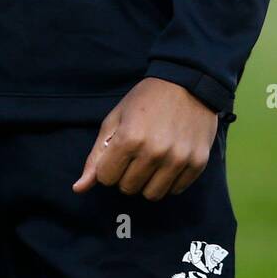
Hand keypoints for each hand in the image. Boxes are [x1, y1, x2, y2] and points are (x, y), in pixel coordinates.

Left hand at [72, 78, 218, 201]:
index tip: (117, 153)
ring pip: (152, 195)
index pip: (106, 178)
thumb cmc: (145, 101)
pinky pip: (175, 190)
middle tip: (135, 154)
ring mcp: (178, 159)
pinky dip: (168, 180)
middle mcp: (154, 152)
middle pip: (128, 188)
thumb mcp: (115, 120)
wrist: (187, 83)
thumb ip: (96, 156)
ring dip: (147, 181)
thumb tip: (79, 188)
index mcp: (129, 138)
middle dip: (126, 174)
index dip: (108, 166)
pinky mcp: (197, 163)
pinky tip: (169, 159)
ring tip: (151, 160)